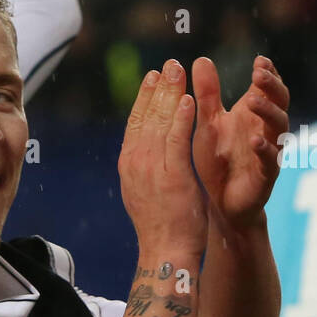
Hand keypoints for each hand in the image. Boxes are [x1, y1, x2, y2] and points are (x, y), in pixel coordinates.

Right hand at [118, 59, 207, 258]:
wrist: (165, 251)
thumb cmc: (161, 227)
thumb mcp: (146, 192)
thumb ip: (147, 170)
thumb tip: (149, 155)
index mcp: (129, 165)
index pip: (135, 124)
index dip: (143, 98)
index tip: (152, 78)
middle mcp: (135, 162)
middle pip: (145, 116)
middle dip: (156, 88)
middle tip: (167, 65)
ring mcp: (151, 168)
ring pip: (159, 122)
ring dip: (169, 94)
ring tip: (177, 71)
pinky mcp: (171, 175)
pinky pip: (176, 139)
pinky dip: (180, 117)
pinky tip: (187, 99)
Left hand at [191, 55, 289, 229]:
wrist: (217, 203)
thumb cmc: (215, 159)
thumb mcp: (208, 123)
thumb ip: (207, 94)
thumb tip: (202, 59)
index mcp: (252, 115)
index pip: (266, 87)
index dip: (267, 72)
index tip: (260, 60)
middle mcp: (265, 129)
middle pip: (279, 101)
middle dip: (271, 86)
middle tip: (259, 73)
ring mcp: (269, 151)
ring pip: (279, 127)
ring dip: (267, 111)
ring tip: (253, 101)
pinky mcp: (265, 175)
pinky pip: (271, 159)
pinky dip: (264, 149)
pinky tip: (255, 140)